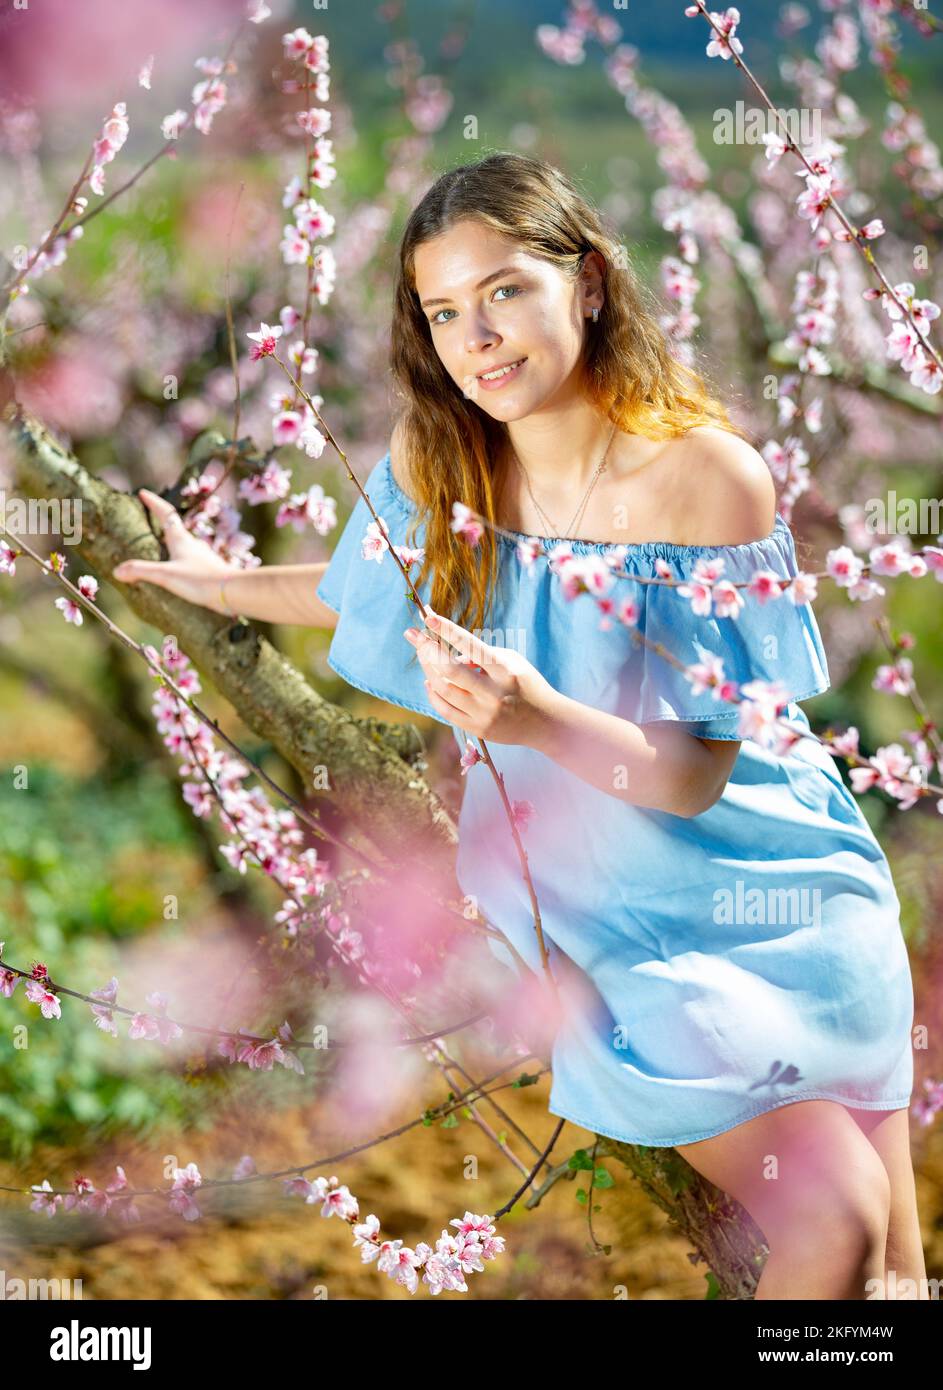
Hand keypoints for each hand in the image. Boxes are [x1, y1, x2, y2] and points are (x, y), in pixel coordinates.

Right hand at [112, 489, 234, 609]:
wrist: (233, 592)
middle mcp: (193, 545)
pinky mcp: (208, 571)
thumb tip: (117, 571)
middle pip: (175, 527)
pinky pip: (190, 561)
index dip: (154, 502)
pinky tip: (178, 572)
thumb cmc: (201, 580)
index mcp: (181, 540)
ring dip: (171, 541)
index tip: (142, 492)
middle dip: (161, 521)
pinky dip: (179, 560)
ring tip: (159, 547)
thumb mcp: (166, 575)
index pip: (166, 514)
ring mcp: (202, 557)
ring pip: (184, 544)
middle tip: (149, 518)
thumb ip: (141, 571)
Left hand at [404, 608, 557, 745]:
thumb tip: (452, 653)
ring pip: (443, 689)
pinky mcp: (477, 728)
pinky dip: (433, 693)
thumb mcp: (513, 661)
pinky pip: (445, 710)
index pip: (472, 646)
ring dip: (428, 669)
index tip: (429, 617)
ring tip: (423, 655)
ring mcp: (484, 713)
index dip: (448, 631)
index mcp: (505, 671)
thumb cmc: (527, 684)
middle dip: (428, 649)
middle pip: (450, 669)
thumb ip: (482, 655)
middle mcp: (493, 693)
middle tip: (414, 634)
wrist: (544, 722)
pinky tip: (429, 681)